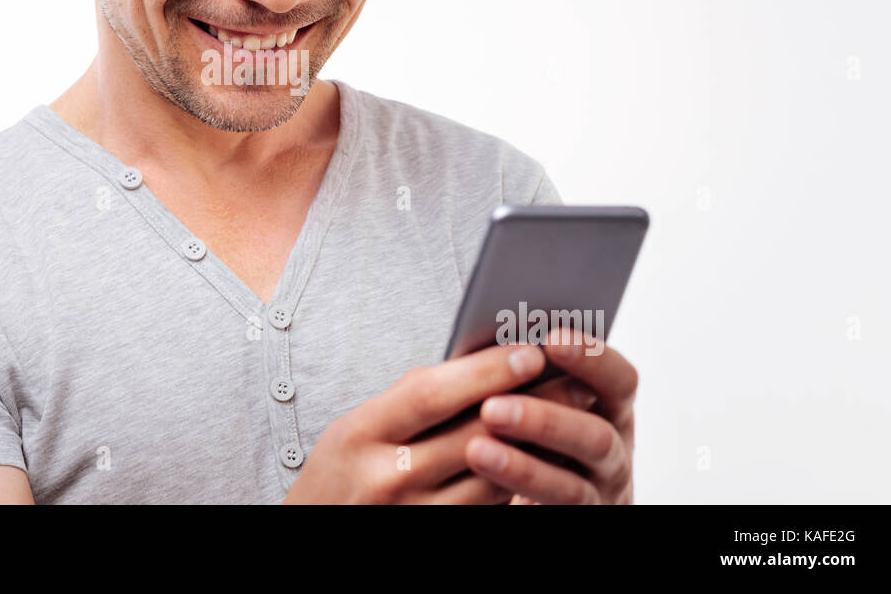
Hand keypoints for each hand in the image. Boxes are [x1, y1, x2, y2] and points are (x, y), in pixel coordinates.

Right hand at [282, 343, 596, 502]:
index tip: (530, 351)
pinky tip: (540, 459)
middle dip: (531, 404)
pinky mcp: (434, 539)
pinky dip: (518, 483)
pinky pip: (490, 512)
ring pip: (492, 479)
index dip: (485, 371)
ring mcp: (412, 516)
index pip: (432, 395)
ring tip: (568, 416)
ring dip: (536, 446)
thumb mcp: (360, 426)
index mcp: (361, 433)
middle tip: (576, 379)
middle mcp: (386, 478)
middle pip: (473, 436)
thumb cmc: (345, 470)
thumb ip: (414, 398)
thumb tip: (487, 360)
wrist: (315, 533)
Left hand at [465, 326, 637, 503]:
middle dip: (545, 420)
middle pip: (596, 437)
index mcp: (610, 409)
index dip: (592, 360)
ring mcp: (599, 493)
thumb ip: (534, 374)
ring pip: (571, 486)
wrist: (545, 492)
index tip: (552, 339)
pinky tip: (489, 483)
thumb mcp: (547, 396)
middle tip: (492, 407)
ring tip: (476, 450)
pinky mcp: (579, 519)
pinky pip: (553, 510)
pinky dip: (521, 496)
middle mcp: (614, 453)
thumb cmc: (538, 427)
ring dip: (522, 467)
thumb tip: (495, 343)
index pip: (620, 381)